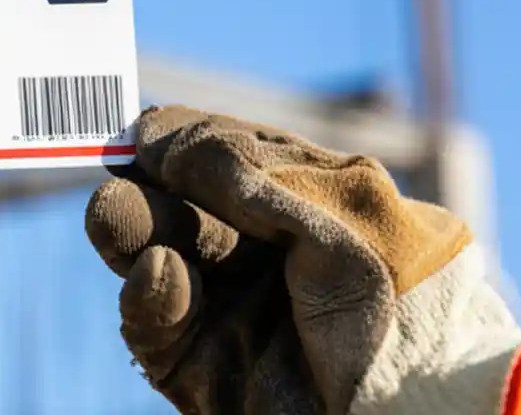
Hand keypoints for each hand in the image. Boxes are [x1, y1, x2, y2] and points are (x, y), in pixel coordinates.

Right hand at [84, 106, 520, 414]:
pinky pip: (150, 322)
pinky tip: (156, 270)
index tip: (151, 132)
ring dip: (131, 226)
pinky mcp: (190, 363)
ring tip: (111, 213)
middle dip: (146, 181)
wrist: (409, 407)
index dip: (183, 139)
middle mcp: (252, 249)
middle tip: (122, 166)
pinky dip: (147, 293)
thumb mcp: (342, 212)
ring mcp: (219, 305)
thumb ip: (253, 174)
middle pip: (175, 198)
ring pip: (151, 251)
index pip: (222, 153)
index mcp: (296, 200)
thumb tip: (163, 142)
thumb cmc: (402, 303)